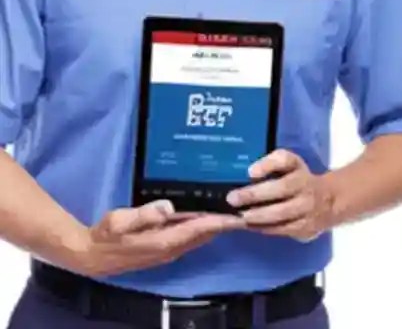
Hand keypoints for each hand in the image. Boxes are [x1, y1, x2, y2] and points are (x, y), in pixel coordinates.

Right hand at [69, 200, 243, 277]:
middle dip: (224, 223)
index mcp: (164, 241)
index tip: (239, 214)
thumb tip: (166, 207)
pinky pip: (191, 238)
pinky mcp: (165, 250)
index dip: (219, 221)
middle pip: (205, 235)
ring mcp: (169, 251)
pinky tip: (208, 217)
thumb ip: (143, 214)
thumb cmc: (105, 235)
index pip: (199, 229)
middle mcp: (171, 249)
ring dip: (216, 226)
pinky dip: (203, 229)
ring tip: (233, 211)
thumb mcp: (119, 221)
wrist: (93, 256)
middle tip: (245, 208)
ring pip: (200, 238)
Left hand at [228, 150, 334, 241]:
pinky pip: (282, 228)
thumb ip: (269, 166)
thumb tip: (246, 175)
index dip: (268, 165)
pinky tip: (250, 225)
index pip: (286, 160)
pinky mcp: (306, 227)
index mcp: (298, 167)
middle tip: (232, 199)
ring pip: (282, 212)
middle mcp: (306, 185)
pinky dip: (264, 227)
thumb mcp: (288, 167)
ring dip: (258, 215)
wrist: (329, 202)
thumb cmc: (297, 181)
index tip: (250, 172)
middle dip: (255, 194)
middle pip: (282, 188)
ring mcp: (308, 208)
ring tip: (240, 216)